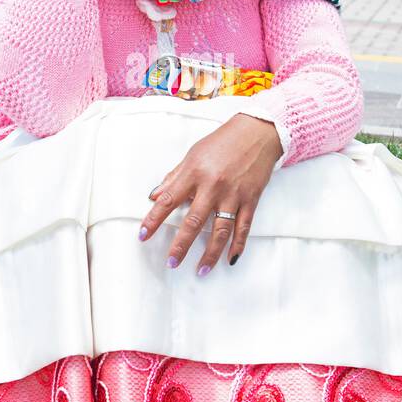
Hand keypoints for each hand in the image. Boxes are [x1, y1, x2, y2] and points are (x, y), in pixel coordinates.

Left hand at [138, 113, 282, 273]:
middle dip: (181, 245)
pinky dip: (237, 245)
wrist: (257, 132)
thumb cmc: (222, 141)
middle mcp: (213, 186)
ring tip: (201, 269)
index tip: (143, 235)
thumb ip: (174, 177)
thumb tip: (155, 195)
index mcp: (194, 173)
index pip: (169, 200)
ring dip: (209, 253)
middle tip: (172, 262)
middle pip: (194, 221)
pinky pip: (243, 228)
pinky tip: (229, 259)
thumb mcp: (193, 154)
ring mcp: (234, 195)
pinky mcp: (251, 200)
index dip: (154, 219)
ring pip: (220, 231)